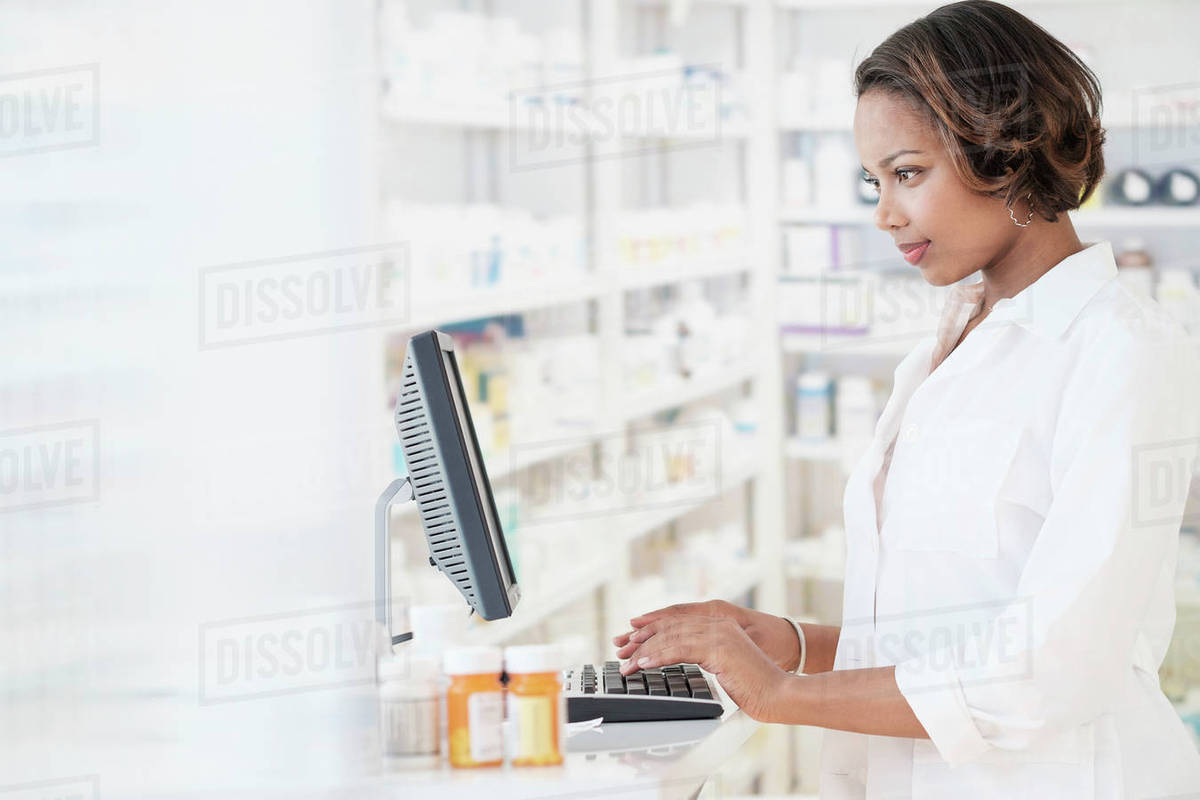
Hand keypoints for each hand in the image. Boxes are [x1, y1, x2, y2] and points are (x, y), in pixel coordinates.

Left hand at [614, 614, 788, 721]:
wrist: (779, 695)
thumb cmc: (756, 687)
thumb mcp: (726, 668)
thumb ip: (707, 658)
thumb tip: (681, 662)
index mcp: (721, 626)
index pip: (678, 623)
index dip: (653, 629)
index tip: (633, 639)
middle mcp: (719, 625)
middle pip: (671, 627)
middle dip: (643, 639)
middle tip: (622, 649)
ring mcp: (719, 634)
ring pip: (671, 637)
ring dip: (645, 651)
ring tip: (628, 663)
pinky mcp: (718, 648)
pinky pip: (680, 649)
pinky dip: (658, 656)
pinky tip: (644, 664)